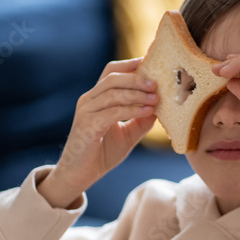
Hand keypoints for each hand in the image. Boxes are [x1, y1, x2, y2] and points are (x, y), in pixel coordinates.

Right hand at [40, 58, 157, 207]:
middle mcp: (89, 100)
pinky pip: (112, 112)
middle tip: (157, 83)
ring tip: (156, 98)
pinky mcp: (88, 126)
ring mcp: (86, 112)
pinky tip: (147, 112)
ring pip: (112, 93)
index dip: (130, 65)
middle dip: (136, 77)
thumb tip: (160, 108)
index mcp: (97, 98)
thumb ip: (141, 121)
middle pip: (112, 77)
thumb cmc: (100, 154)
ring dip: (137, 94)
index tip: (151, 63)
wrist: (79, 176)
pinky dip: (131, 110)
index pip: (111, 72)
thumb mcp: (127, 135)